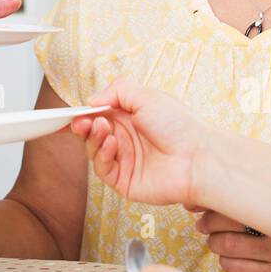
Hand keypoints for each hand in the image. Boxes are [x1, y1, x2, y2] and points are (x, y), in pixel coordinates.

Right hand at [67, 81, 212, 207]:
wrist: (198, 157)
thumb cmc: (179, 125)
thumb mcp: (146, 96)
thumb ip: (116, 91)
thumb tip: (92, 99)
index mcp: (130, 117)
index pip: (99, 114)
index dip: (84, 113)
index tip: (72, 111)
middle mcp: (126, 139)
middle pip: (92, 132)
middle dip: (83, 124)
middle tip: (82, 120)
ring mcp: (124, 160)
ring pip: (94, 149)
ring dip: (93, 137)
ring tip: (101, 127)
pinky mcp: (124, 180)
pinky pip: (102, 168)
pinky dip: (101, 154)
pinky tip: (111, 143)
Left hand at [193, 209, 270, 271]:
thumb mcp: (259, 209)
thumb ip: (227, 201)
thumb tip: (189, 203)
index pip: (232, 204)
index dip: (208, 207)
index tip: (195, 208)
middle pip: (227, 228)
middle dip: (208, 226)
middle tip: (205, 226)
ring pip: (228, 249)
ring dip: (216, 245)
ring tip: (221, 241)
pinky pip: (237, 270)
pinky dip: (227, 263)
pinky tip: (234, 258)